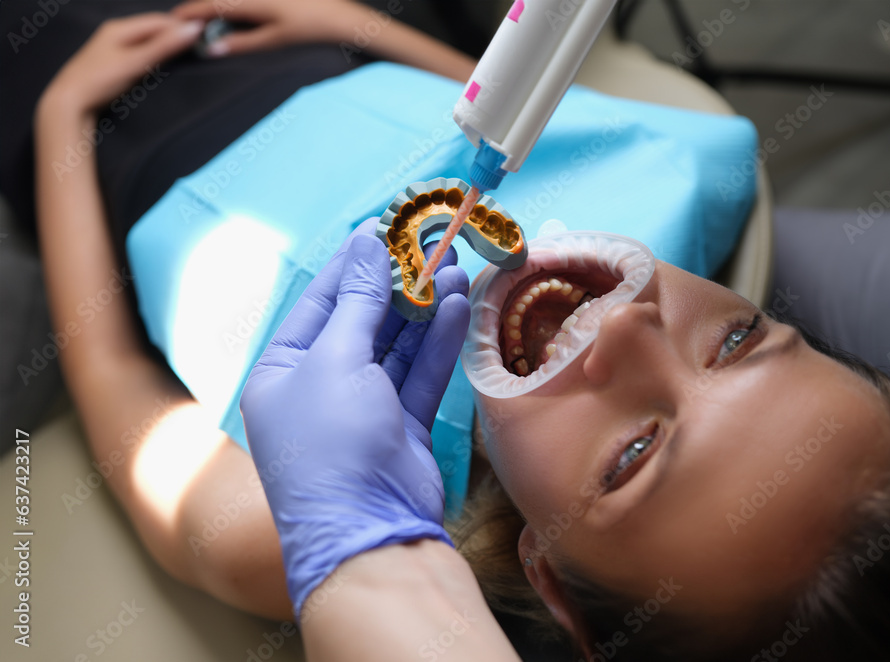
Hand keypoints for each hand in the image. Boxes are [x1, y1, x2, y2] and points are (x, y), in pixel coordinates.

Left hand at [43, 13, 203, 115]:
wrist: (69, 103)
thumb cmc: (100, 81)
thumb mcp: (136, 62)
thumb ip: (165, 46)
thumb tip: (194, 29)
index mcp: (120, 28)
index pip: (159, 20)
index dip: (182, 26)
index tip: (205, 35)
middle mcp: (116, 33)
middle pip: (154, 29)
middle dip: (176, 35)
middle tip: (200, 45)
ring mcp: (113, 48)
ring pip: (148, 41)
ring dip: (168, 45)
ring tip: (188, 54)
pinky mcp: (113, 63)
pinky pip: (141, 53)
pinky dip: (157, 55)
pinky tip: (164, 64)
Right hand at [172, 0, 366, 56]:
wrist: (341, 16)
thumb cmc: (310, 29)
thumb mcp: (274, 41)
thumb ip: (241, 44)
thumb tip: (211, 49)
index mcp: (250, 0)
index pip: (211, 5)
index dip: (190, 13)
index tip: (173, 21)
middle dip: (203, 10)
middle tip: (189, 25)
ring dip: (220, 8)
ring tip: (210, 23)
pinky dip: (235, 7)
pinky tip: (236, 18)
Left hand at [240, 218, 470, 616]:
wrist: (369, 531)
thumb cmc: (331, 443)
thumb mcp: (336, 359)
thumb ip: (358, 299)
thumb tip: (367, 240)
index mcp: (282, 372)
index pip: (320, 302)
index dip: (354, 264)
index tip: (386, 229)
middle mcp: (319, 388)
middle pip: (362, 322)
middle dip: (399, 286)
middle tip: (433, 245)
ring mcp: (363, 409)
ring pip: (397, 347)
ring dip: (425, 311)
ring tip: (457, 269)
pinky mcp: (401, 427)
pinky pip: (419, 375)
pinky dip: (439, 343)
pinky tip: (458, 308)